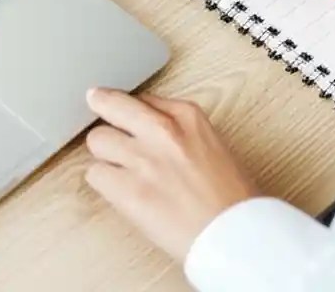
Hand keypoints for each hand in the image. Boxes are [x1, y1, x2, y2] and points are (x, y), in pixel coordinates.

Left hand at [83, 88, 259, 261]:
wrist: (239, 237)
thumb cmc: (232, 200)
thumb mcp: (212, 146)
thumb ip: (178, 130)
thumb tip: (142, 125)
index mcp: (188, 117)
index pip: (139, 98)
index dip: (129, 111)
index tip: (124, 116)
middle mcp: (163, 132)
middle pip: (109, 105)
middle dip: (101, 112)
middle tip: (98, 119)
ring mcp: (143, 159)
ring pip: (97, 140)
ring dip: (105, 156)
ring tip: (123, 173)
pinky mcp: (128, 188)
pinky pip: (95, 175)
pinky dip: (104, 184)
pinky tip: (123, 193)